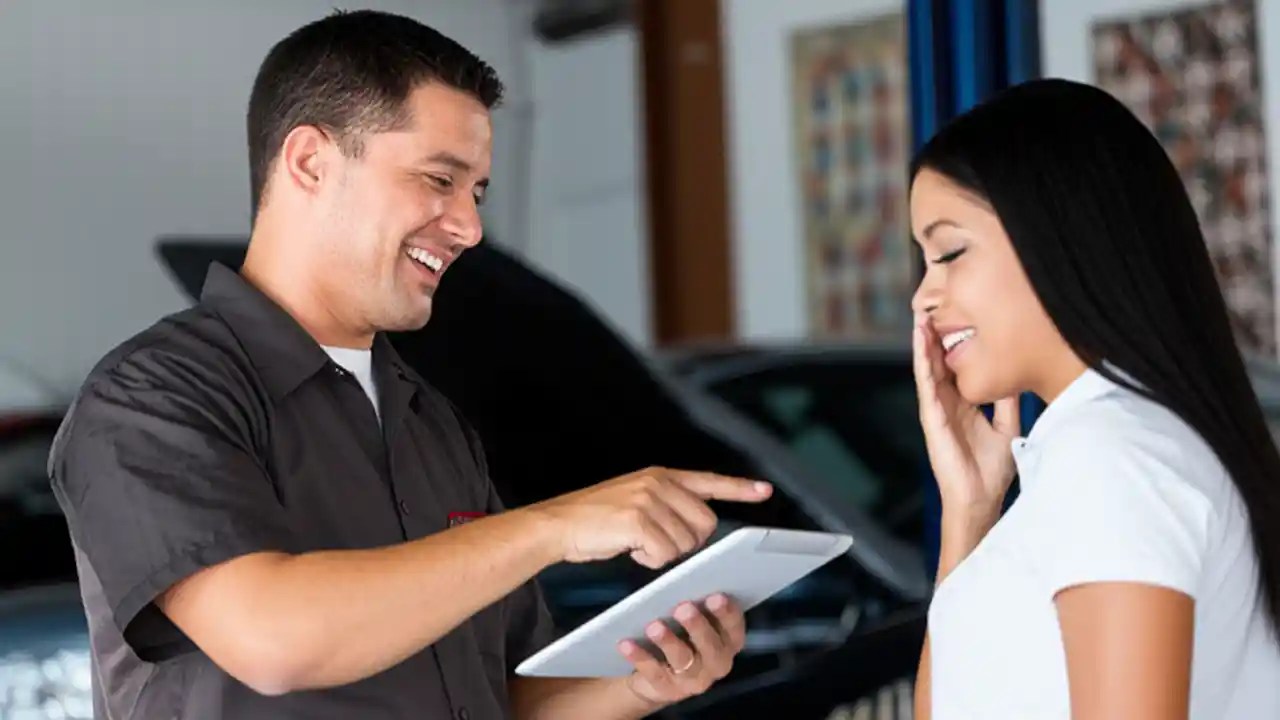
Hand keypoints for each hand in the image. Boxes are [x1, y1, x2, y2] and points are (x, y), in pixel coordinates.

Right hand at [532, 467, 771, 568]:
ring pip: (686, 543)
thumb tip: (697, 530)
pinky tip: (629, 550)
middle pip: (705, 524)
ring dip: (664, 553)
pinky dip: (649, 561)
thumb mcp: (635, 502)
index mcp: (661, 476)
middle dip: (688, 542)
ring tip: (636, 543)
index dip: (739, 488)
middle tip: (656, 543)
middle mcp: (659, 483)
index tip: (764, 491)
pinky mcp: (638, 520)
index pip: (709, 481)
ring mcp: (649, 500)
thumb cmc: (596, 521)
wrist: (558, 524)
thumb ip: (666, 505)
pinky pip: (664, 554)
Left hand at [618, 593, 744, 707]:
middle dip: (698, 626)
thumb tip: (688, 573)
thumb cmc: (680, 634)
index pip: (734, 628)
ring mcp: (693, 680)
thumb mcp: (692, 619)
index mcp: (727, 642)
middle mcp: (716, 663)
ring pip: (684, 660)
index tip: (715, 596)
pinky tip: (626, 643)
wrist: (656, 675)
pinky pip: (654, 672)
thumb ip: (696, 602)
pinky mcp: (668, 690)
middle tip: (683, 607)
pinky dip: (639, 657)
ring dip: (669, 641)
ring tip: (654, 625)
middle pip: (712, 647)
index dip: (727, 613)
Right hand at [913, 315, 1018, 518]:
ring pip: (927, 368)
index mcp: (963, 403)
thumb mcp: (1008, 427)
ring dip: (923, 343)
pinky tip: (921, 343)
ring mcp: (936, 409)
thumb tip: (1017, 374)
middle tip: (933, 306)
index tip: (959, 316)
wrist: (979, 498)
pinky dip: (922, 362)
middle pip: (938, 362)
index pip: (956, 366)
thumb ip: (1009, 401)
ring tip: (920, 317)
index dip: (955, 342)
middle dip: (935, 335)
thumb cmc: (990, 470)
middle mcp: (947, 403)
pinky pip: (925, 384)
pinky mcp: (931, 417)